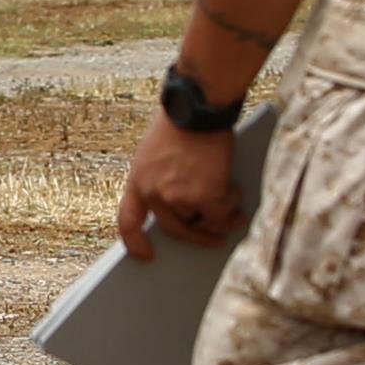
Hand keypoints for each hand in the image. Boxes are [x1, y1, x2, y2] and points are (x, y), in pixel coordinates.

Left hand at [115, 109, 242, 260]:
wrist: (198, 107)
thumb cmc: (182, 122)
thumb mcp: (155, 152)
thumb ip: (161, 178)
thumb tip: (183, 207)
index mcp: (137, 181)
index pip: (128, 221)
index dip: (134, 243)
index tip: (145, 257)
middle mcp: (154, 194)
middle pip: (175, 229)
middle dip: (198, 237)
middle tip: (214, 240)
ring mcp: (179, 198)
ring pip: (204, 222)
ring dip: (222, 219)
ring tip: (234, 214)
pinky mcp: (205, 196)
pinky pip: (222, 212)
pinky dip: (232, 204)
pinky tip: (237, 195)